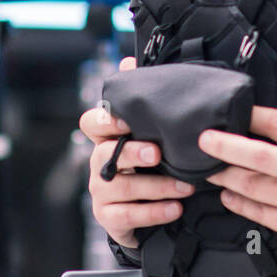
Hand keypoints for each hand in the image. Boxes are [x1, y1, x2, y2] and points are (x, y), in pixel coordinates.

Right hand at [79, 56, 193, 248]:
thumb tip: (129, 60)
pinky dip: (153, 212)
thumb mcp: (146, 131)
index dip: (105, 120)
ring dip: (157, 186)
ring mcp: (101, 191)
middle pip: (105, 154)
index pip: (91, 122)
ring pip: (121, 186)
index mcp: (106, 138)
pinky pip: (126, 216)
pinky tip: (175, 208)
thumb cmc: (147, 164)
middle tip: (158, 154)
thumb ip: (138, 99)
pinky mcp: (108, 217)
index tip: (127, 120)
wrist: (144, 211)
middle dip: (132, 153)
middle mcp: (98, 163)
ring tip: (185, 186)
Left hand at [200, 67, 276, 268]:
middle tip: (203, 138)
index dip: (253, 115)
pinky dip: (239, 203)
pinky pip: (258, 213)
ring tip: (208, 167)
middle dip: (225, 146)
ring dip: (225, 175)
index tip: (235, 109)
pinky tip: (228, 195)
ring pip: (250, 186)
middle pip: (255, 156)